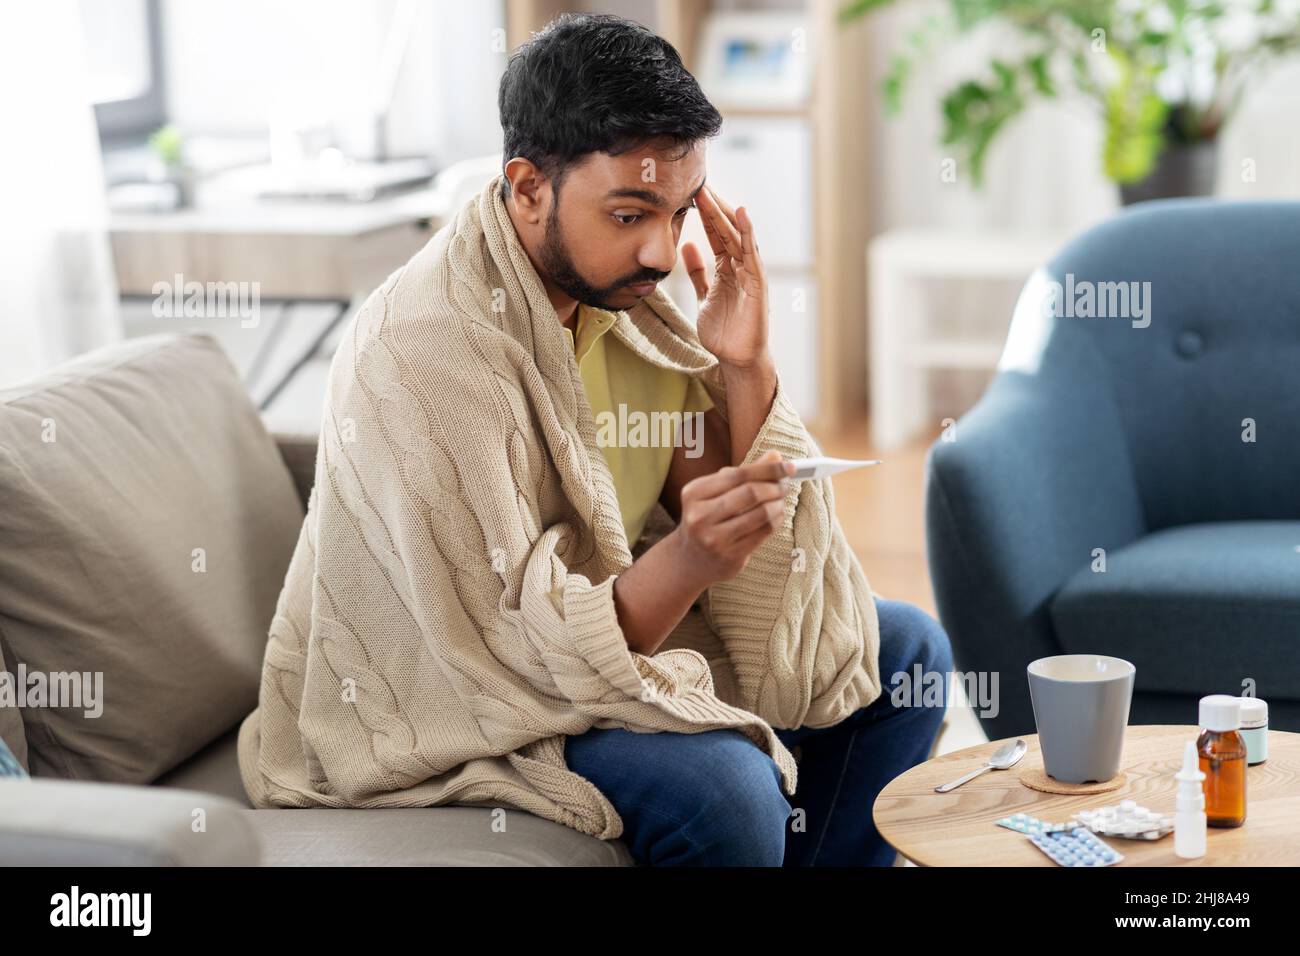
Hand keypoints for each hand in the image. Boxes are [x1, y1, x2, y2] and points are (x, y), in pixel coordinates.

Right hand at [669, 451, 794, 585]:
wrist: (690, 560)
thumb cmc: (708, 517)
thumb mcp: (716, 492)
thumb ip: (743, 473)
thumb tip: (775, 455)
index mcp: (693, 493)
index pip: (738, 474)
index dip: (768, 469)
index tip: (789, 466)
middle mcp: (700, 516)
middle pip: (751, 493)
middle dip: (775, 486)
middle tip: (785, 485)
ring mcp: (714, 538)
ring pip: (761, 513)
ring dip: (778, 504)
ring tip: (781, 500)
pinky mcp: (730, 555)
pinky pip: (763, 532)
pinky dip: (776, 520)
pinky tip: (777, 515)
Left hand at [683, 185, 769, 370]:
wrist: (736, 358)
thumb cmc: (724, 331)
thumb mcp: (703, 296)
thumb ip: (698, 272)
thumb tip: (688, 246)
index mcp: (727, 268)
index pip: (716, 234)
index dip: (704, 214)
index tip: (689, 192)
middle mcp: (740, 266)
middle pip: (726, 230)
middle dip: (712, 207)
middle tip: (697, 183)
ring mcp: (750, 273)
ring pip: (737, 237)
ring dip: (724, 214)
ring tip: (711, 193)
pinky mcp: (757, 283)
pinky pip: (752, 254)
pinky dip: (747, 233)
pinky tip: (741, 214)